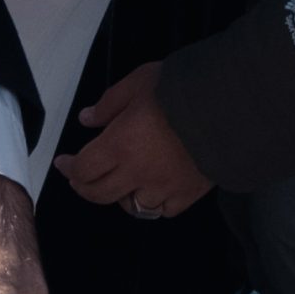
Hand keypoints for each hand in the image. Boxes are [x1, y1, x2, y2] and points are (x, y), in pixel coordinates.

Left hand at [54, 63, 212, 218]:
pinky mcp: (187, 195)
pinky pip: (163, 210)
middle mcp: (137, 173)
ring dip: (121, 197)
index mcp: (120, 145)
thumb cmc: (181, 89)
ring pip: (132, 207)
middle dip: (85, 187)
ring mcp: (163, 188)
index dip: (69, 168)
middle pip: (100, 194)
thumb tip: (87, 119)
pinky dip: (155, 204)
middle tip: (81, 179)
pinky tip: (154, 192)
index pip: (83, 169)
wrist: (231, 106)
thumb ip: (110, 103)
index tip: (64, 162)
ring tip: (121, 184)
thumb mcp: (139, 82)